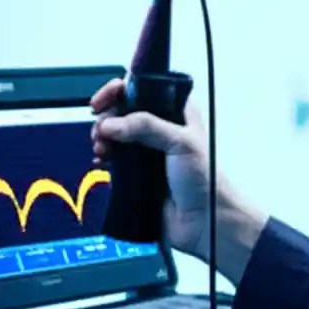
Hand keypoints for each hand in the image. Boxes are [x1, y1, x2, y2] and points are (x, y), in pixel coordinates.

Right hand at [90, 77, 220, 258]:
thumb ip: (146, 126)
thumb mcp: (180, 142)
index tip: (105, 99)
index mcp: (176, 112)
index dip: (119, 90)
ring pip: (115, 133)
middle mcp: (160, 128)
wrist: (202, 220)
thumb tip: (113, 123)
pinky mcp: (136, 170)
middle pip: (122, 110)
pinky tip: (102, 158)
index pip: (142, 88)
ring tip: (102, 146)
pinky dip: (104, 154)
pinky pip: (113, 156)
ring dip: (102, 136)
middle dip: (107, 116)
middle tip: (102, 128)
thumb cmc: (206, 180)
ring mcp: (147, 150)